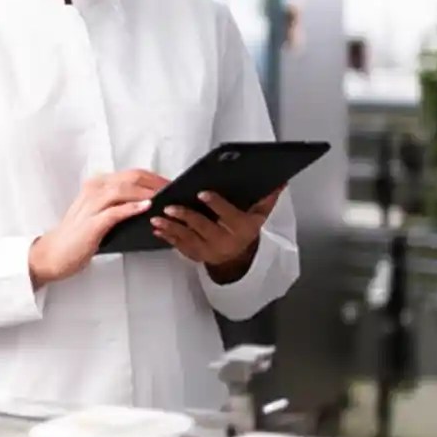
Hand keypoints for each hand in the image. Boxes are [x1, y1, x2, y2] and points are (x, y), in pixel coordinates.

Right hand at [29, 169, 168, 286]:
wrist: (53, 253)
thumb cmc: (78, 236)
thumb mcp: (99, 213)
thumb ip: (119, 204)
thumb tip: (150, 203)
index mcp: (97, 185)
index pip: (132, 174)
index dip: (155, 178)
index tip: (173, 186)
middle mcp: (93, 190)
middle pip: (131, 178)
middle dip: (156, 183)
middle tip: (176, 190)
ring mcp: (91, 205)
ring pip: (124, 190)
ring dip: (148, 192)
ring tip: (166, 197)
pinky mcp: (91, 223)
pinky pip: (115, 211)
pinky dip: (132, 208)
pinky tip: (146, 208)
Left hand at [151, 187, 284, 281]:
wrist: (239, 255)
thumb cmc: (245, 228)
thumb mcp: (259, 214)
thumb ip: (267, 197)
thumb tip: (279, 181)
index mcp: (242, 229)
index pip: (229, 215)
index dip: (216, 204)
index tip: (202, 193)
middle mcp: (225, 242)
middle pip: (204, 228)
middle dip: (186, 216)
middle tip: (170, 206)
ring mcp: (209, 251)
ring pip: (188, 239)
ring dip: (171, 228)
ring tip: (157, 217)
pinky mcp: (196, 255)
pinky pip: (179, 246)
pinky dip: (167, 237)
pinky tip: (157, 228)